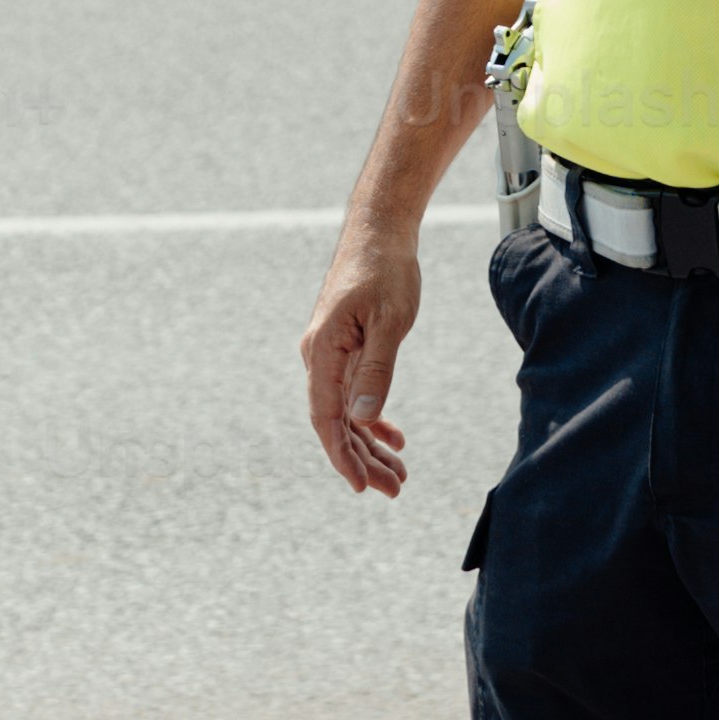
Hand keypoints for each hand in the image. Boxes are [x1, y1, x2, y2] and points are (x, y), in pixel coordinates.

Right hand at [300, 214, 424, 495]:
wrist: (380, 230)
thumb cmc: (386, 269)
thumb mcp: (391, 321)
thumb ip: (378, 369)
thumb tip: (364, 417)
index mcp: (323, 351)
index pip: (326, 417)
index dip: (342, 455)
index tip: (363, 486)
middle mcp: (319, 357)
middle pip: (336, 422)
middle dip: (363, 460)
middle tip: (394, 489)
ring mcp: (330, 354)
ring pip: (346, 412)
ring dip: (370, 445)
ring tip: (398, 475)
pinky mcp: (345, 348)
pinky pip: (353, 394)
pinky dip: (372, 419)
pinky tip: (393, 438)